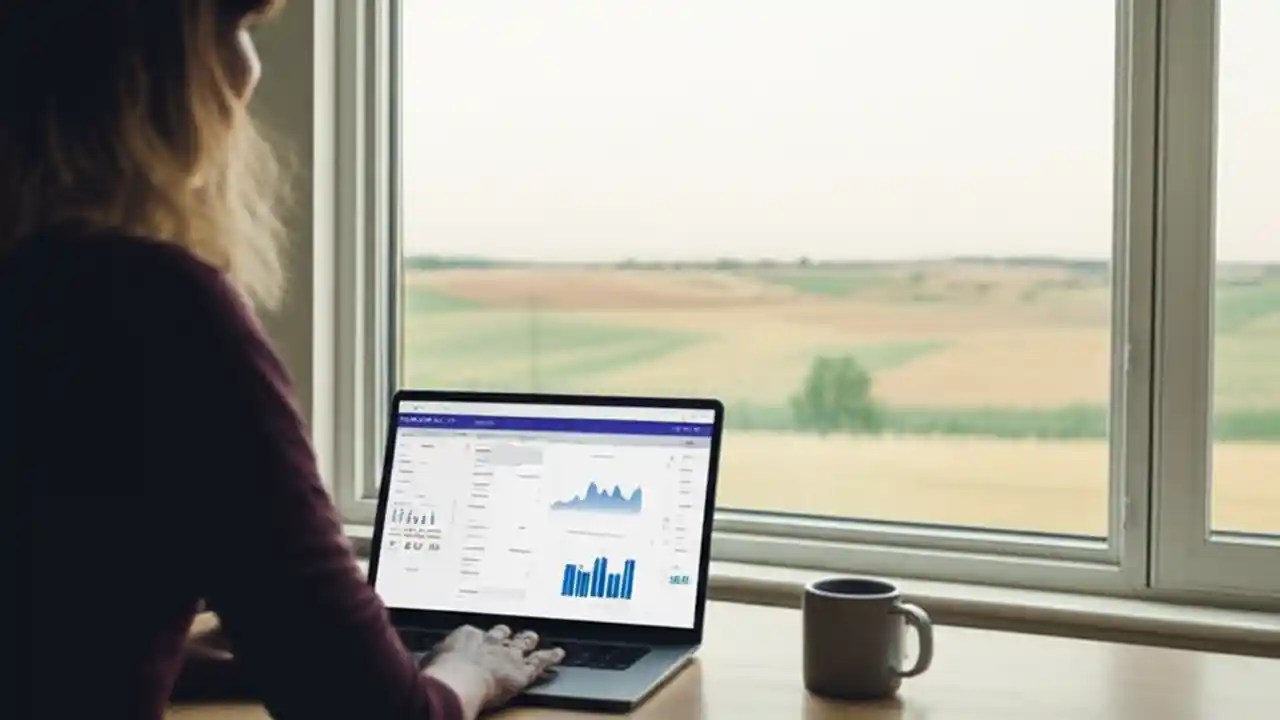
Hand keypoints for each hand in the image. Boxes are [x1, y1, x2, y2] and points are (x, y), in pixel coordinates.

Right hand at [423, 624, 563, 718]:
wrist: (458, 681)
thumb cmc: (439, 675)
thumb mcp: (429, 663)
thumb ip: (431, 662)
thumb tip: (422, 667)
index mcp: (465, 636)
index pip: (473, 634)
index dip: (478, 638)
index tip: (477, 640)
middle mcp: (489, 641)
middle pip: (501, 634)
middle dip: (505, 635)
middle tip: (509, 634)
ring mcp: (507, 654)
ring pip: (523, 643)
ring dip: (528, 641)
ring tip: (534, 638)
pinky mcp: (521, 671)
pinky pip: (540, 662)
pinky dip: (550, 657)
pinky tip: (558, 654)